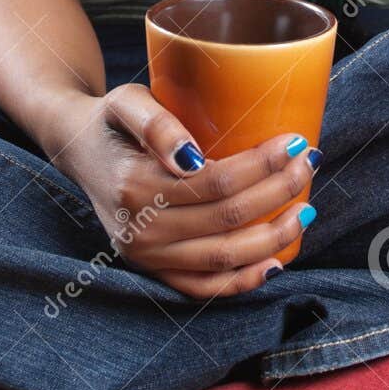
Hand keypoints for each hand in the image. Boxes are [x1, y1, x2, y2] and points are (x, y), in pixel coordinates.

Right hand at [44, 82, 319, 298]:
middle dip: (279, 192)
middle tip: (310, 162)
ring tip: (306, 209)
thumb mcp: (126, 101)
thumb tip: (191, 157)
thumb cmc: (111, 120)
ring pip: (223, 258)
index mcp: (134, 186)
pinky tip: (276, 261)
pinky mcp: (153, 271)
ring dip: (274, 237)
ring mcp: (146, 257)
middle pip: (227, 219)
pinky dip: (244, 280)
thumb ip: (156, 124)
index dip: (262, 165)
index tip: (296, 141)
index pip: (215, 182)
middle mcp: (139, 231)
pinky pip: (204, 288)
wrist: (78, 149)